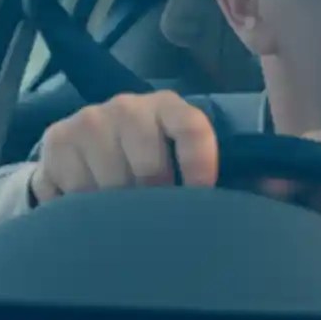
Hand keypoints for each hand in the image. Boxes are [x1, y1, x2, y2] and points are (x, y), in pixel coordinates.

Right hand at [28, 91, 217, 204]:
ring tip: (121, 212)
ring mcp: (88, 120)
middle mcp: (127, 106)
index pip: (192, 130)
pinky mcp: (55, 140)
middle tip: (153, 214)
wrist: (85, 149)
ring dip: (118, 209)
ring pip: (110, 185)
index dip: (200, 167)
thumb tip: (265, 189)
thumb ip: (218, 173)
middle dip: (155, 199)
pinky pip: (75, 192)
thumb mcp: (180, 157)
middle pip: (149, 166)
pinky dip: (85, 210)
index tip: (198, 198)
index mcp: (168, 105)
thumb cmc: (148, 158)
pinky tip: (90, 207)